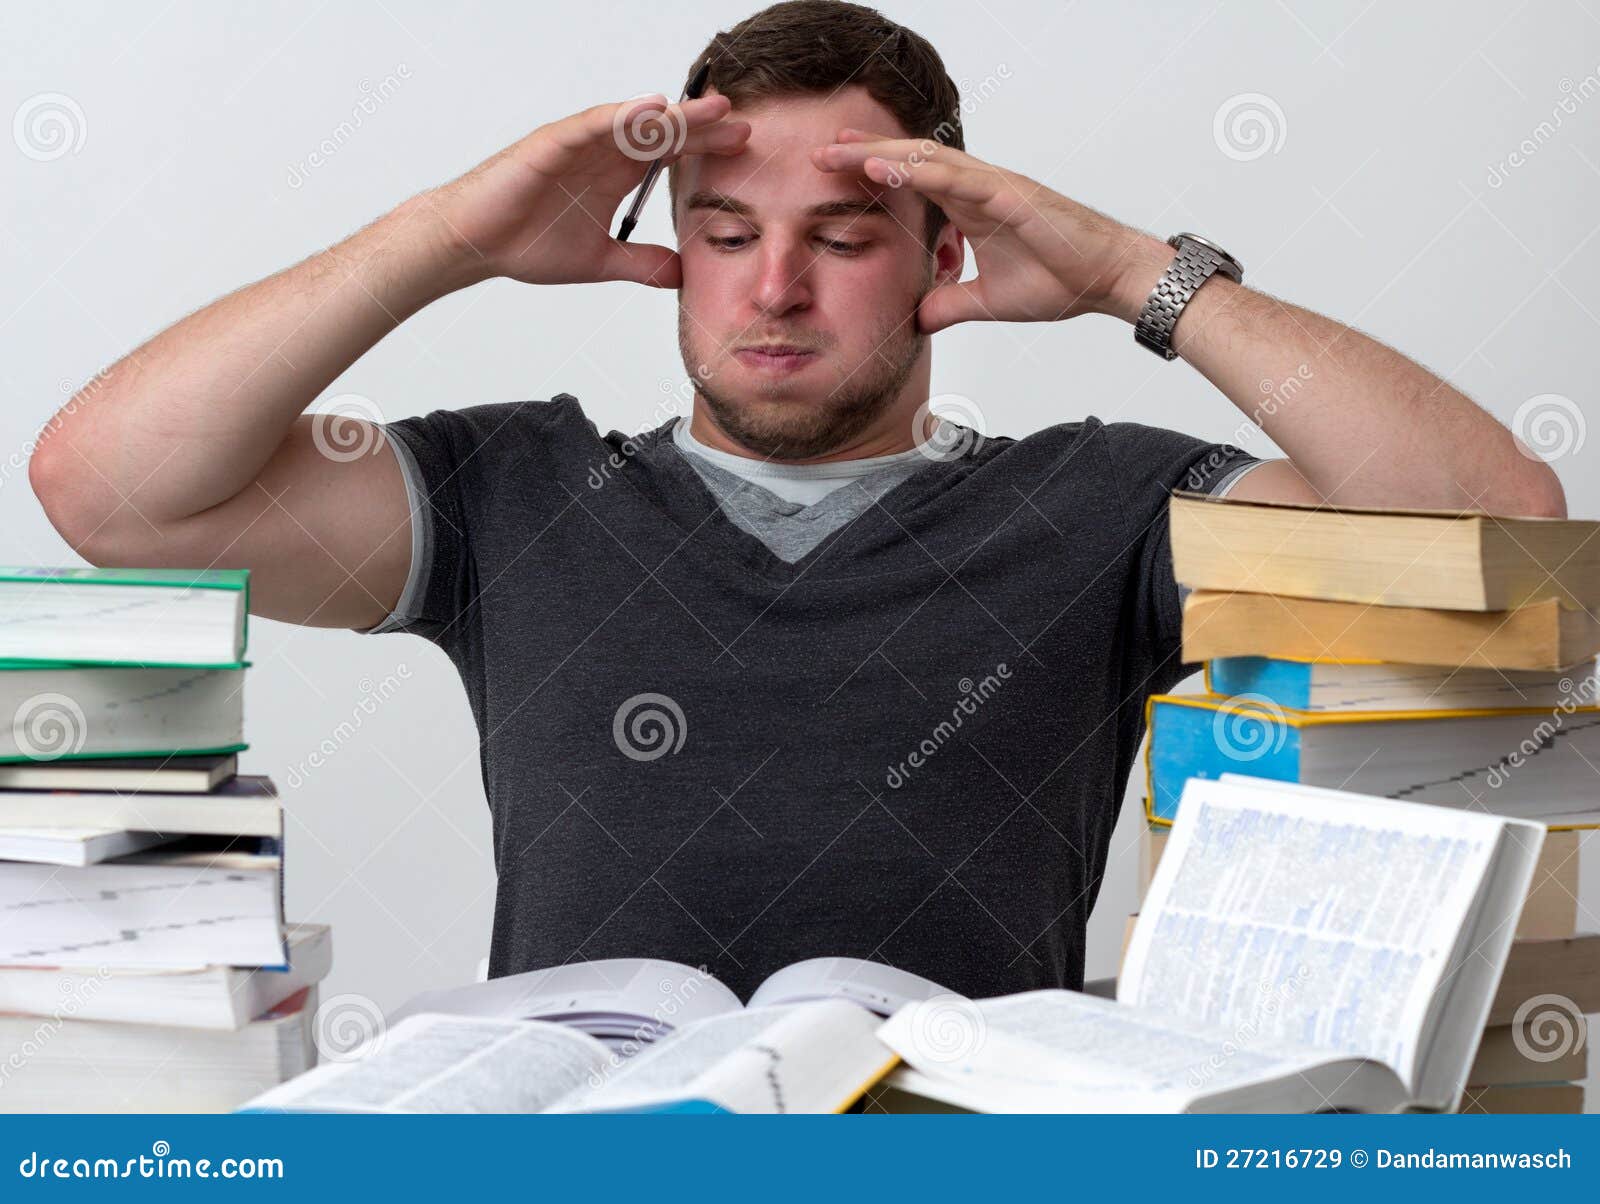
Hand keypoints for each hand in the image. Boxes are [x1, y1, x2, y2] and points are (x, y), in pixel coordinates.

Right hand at [423, 94, 750, 289]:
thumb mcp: (600, 260)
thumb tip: (681, 275)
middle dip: (701, 126)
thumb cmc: (525, 242)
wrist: (474, 245)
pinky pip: (591, 125)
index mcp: (615, 174)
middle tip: (741, 121)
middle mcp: (600, 152)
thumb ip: (641, 264)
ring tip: (708, 109)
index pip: (670, 153)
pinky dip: (620, 116)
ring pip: (632, 122)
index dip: (706, 147)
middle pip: (660, 131)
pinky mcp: (550, 144)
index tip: (744, 147)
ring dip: (671, 116)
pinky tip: (651, 110)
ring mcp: (577, 144)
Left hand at [811, 129, 1164, 334]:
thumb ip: (951, 304)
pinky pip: (956, 179)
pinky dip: (917, 172)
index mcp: (972, 206)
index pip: (913, 182)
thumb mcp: (989, 301)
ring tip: (838, 151)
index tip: (834, 172)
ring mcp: (993, 186)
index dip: (874, 174)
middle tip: (820, 150)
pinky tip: (884, 168)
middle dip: (865, 155)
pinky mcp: (1009, 196)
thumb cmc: (1063, 279)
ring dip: (880, 155)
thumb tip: (916, 320)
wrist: (1110, 278)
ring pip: (926, 161)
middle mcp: (978, 187)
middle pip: (911, 162)